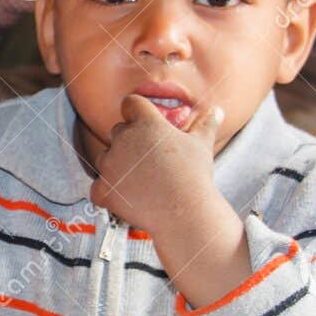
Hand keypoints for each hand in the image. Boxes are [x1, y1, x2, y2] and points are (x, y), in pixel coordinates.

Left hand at [90, 97, 250, 306]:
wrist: (185, 212)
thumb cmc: (194, 176)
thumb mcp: (201, 145)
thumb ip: (206, 124)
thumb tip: (217, 111)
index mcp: (146, 123)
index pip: (131, 103)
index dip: (137, 112)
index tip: (145, 125)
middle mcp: (123, 139)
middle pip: (117, 132)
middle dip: (130, 143)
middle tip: (151, 161)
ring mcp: (110, 164)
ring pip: (105, 158)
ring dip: (117, 166)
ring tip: (143, 181)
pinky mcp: (104, 188)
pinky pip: (98, 187)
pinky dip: (108, 193)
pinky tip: (127, 196)